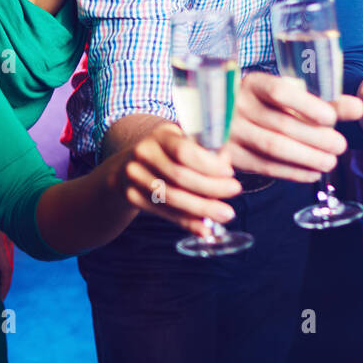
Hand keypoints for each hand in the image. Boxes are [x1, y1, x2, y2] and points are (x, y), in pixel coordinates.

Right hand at [112, 119, 244, 236]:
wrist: (128, 164)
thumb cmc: (168, 151)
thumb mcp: (184, 141)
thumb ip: (206, 150)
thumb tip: (227, 164)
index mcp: (160, 135)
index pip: (183, 150)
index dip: (208, 164)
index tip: (230, 172)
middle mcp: (143, 153)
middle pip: (179, 176)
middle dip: (211, 187)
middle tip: (235, 191)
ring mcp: (134, 176)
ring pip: (171, 197)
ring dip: (202, 208)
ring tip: (226, 214)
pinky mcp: (132, 196)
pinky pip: (164, 212)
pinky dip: (187, 222)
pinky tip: (205, 228)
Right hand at [227, 71, 362, 181]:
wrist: (229, 121)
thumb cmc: (272, 107)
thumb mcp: (294, 98)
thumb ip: (326, 102)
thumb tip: (359, 108)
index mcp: (254, 83)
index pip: (280, 91)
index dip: (308, 106)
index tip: (331, 119)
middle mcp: (236, 105)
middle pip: (281, 124)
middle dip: (316, 138)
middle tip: (341, 146)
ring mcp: (229, 131)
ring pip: (272, 148)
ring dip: (307, 158)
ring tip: (331, 162)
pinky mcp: (229, 156)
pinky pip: (264, 167)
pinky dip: (292, 172)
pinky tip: (312, 173)